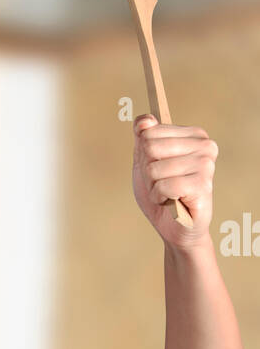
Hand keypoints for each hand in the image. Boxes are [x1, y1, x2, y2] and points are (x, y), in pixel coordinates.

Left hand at [132, 115, 215, 247]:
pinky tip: (171, 202)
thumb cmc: (161, 194)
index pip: (148, 132)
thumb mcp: (145, 162)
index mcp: (194, 135)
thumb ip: (142, 138)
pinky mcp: (202, 185)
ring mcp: (206, 164)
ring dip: (153, 187)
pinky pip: (164, 185)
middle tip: (161, 183)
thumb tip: (145, 120)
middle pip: (149, 147)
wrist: (174, 228)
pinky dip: (159, 197)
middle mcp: (205, 145)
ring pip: (154, 168)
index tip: (157, 169)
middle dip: (147, 171)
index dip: (143, 156)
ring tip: (167, 194)